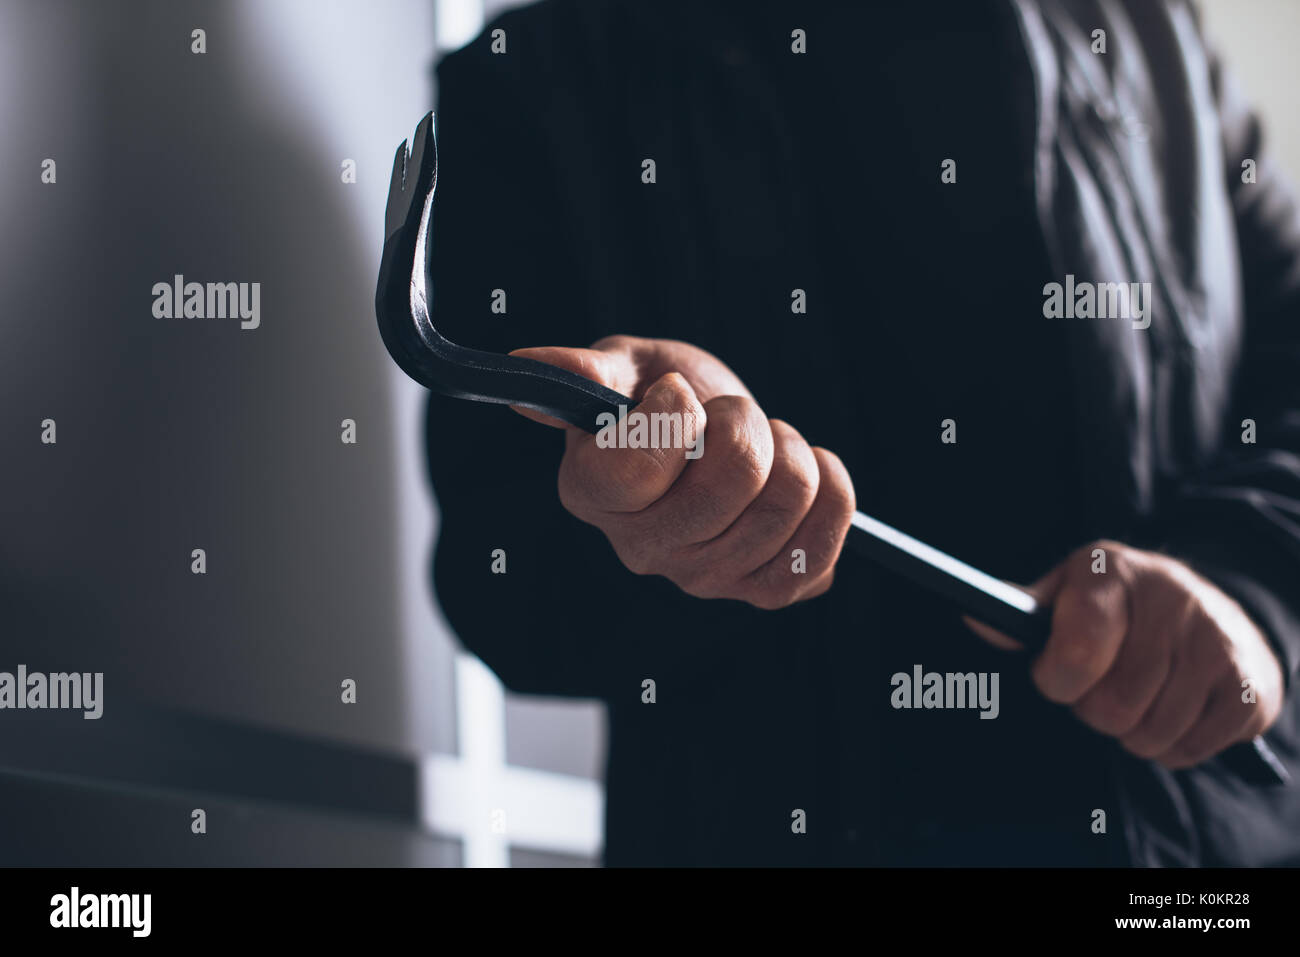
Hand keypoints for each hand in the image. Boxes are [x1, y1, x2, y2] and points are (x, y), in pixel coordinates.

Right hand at [509, 335, 854, 608]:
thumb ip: (583, 370)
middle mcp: (642, 549)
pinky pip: (819, 554)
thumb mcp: (623, 368)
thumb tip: (526, 367)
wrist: (712, 434)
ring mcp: (704, 578)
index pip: (640, 466)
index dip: (676, 417)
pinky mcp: (762, 589)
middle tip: (727, 416)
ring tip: (764, 442)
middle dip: (744, 422)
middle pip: (733, 481)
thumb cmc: (658, 396)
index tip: (676, 393)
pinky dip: (832, 496)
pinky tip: (809, 471)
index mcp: (593, 492)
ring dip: (790, 451)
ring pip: (786, 503)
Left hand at [966, 541, 1283, 768]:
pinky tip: (1173, 710)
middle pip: (1112, 706)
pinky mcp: (1251, 684)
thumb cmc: (1120, 603)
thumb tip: (974, 618)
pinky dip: (1172, 746)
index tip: (1055, 675)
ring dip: (1132, 732)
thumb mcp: (1070, 590)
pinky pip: (1190, 749)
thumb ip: (1024, 611)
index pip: (1078, 650)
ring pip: (1150, 735)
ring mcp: (1217, 641)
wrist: (1212, 602)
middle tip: (1102, 686)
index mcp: (1113, 574)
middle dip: (1094, 710)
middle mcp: (1172, 600)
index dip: (1058, 679)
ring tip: (1138, 697)